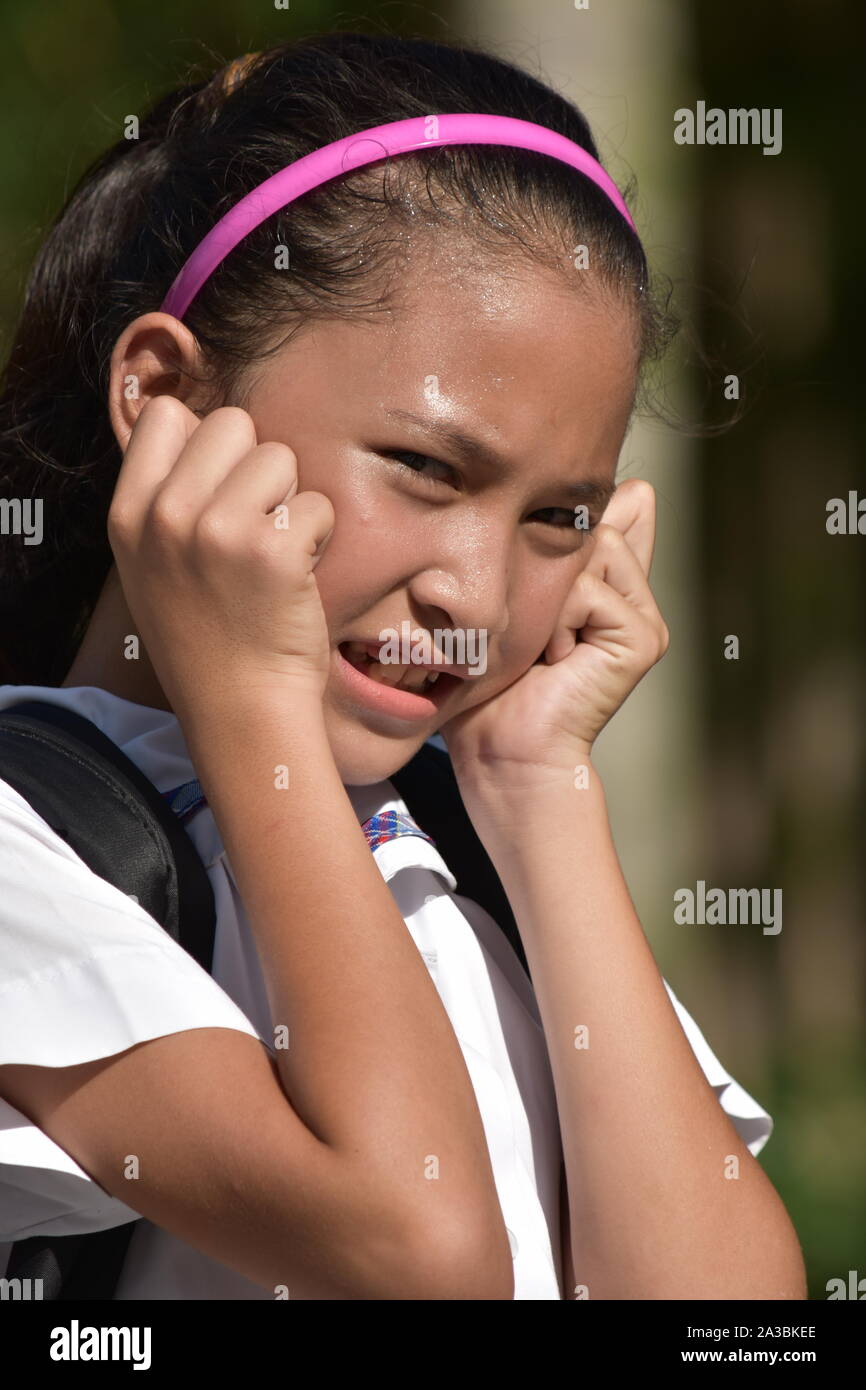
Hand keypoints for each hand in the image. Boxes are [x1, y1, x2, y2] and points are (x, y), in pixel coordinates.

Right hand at [107, 397, 334, 715]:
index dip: (207, 445)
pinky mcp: (272, 550)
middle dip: (256, 466)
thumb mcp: (152, 565)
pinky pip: (317, 503)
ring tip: (274, 555)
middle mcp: (165, 515)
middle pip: (232, 423)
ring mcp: (217, 530)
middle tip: (254, 527)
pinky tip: (297, 577)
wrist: (241, 708)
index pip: (167, 415)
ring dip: (291, 500)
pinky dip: (319, 537)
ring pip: (280, 456)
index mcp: (128, 514)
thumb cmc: (207, 635)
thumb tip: (202, 426)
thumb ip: (165, 496)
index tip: (219, 493)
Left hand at [439, 479, 669, 794]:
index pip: (607, 516)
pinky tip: (555, 661)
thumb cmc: (489, 685)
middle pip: (593, 523)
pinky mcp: (644, 637)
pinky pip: (590, 589)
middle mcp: (634, 598)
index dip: (570, 527)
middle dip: (545, 568)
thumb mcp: (510, 601)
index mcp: (608, 586)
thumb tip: (594, 494)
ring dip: (548, 596)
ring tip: (543, 646)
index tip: (533, 580)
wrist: (502, 752)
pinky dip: (557, 621)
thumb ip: (544, 554)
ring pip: (593, 548)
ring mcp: (644, 618)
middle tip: (533, 632)